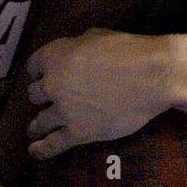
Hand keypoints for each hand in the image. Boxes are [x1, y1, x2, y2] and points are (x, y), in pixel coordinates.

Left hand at [26, 29, 168, 158]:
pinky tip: (34, 150)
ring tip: (34, 128)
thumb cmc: (129, 51)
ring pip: (40, 121)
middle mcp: (53, 84)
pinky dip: (41, 149)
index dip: (38, 71)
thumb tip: (75, 52)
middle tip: (48, 100)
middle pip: (35, 95)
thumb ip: (77, 46)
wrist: (152, 76)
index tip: (41, 76)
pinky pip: (52, 145)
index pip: (34, 66)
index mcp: (56, 56)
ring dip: (37, 124)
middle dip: (41, 96)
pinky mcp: (78, 133)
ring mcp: (64, 111)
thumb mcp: (97, 36)